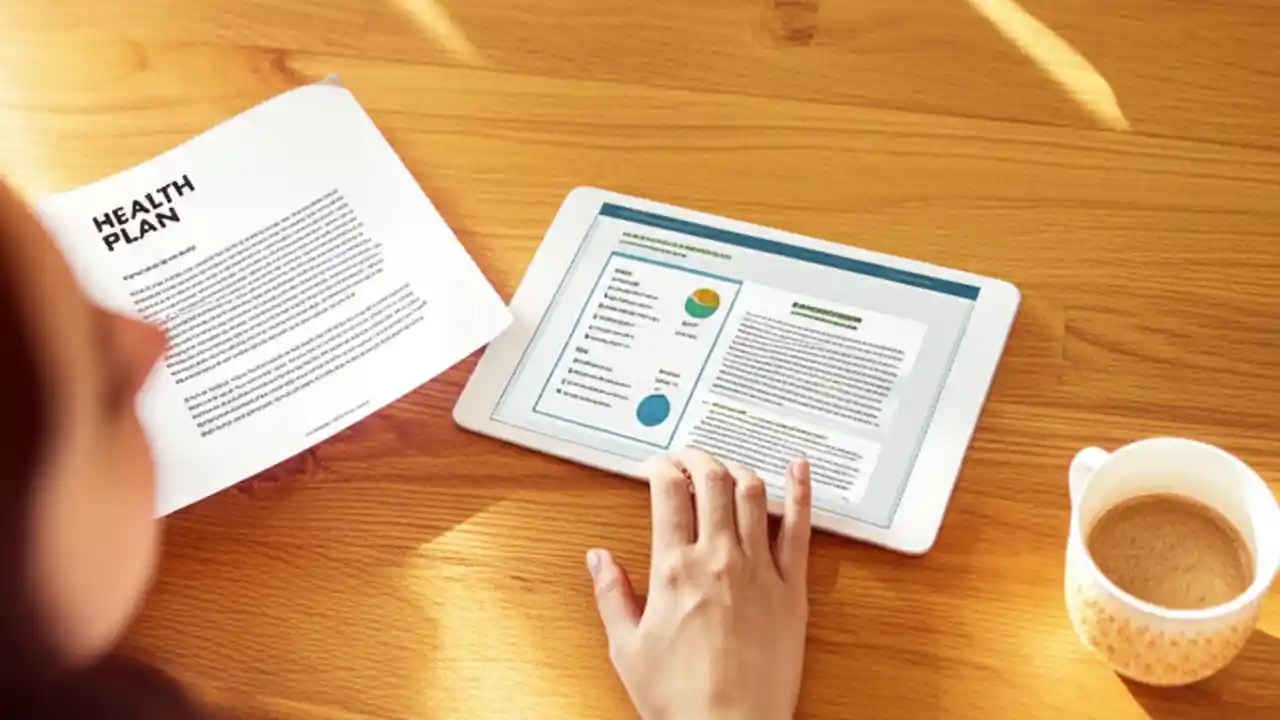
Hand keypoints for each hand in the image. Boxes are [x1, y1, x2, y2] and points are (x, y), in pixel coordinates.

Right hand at [587, 448, 811, 719]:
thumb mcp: (627, 647)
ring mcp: (759, 570)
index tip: (655, 466)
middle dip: (696, 457)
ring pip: (752, 493)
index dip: (660, 466)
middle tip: (688, 457)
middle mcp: (717, 559)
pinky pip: (799, 529)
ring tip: (726, 466)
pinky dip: (800, 493)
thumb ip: (611, 594)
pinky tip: (798, 470)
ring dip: (737, 468)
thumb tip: (597, 558)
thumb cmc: (680, 698)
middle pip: (711, 480)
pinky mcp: (790, 588)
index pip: (668, 492)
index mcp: (674, 569)